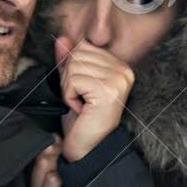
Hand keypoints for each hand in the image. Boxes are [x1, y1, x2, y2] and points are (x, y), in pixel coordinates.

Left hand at [55, 36, 133, 162]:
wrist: (88, 148)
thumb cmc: (82, 119)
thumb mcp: (73, 84)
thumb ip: (68, 60)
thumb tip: (62, 39)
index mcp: (120, 66)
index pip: (84, 46)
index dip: (73, 68)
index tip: (82, 90)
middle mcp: (124, 71)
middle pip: (78, 54)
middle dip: (70, 78)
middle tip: (81, 99)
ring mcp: (118, 80)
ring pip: (74, 66)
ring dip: (69, 88)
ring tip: (82, 104)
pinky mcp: (108, 90)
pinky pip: (73, 80)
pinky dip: (69, 97)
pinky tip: (82, 109)